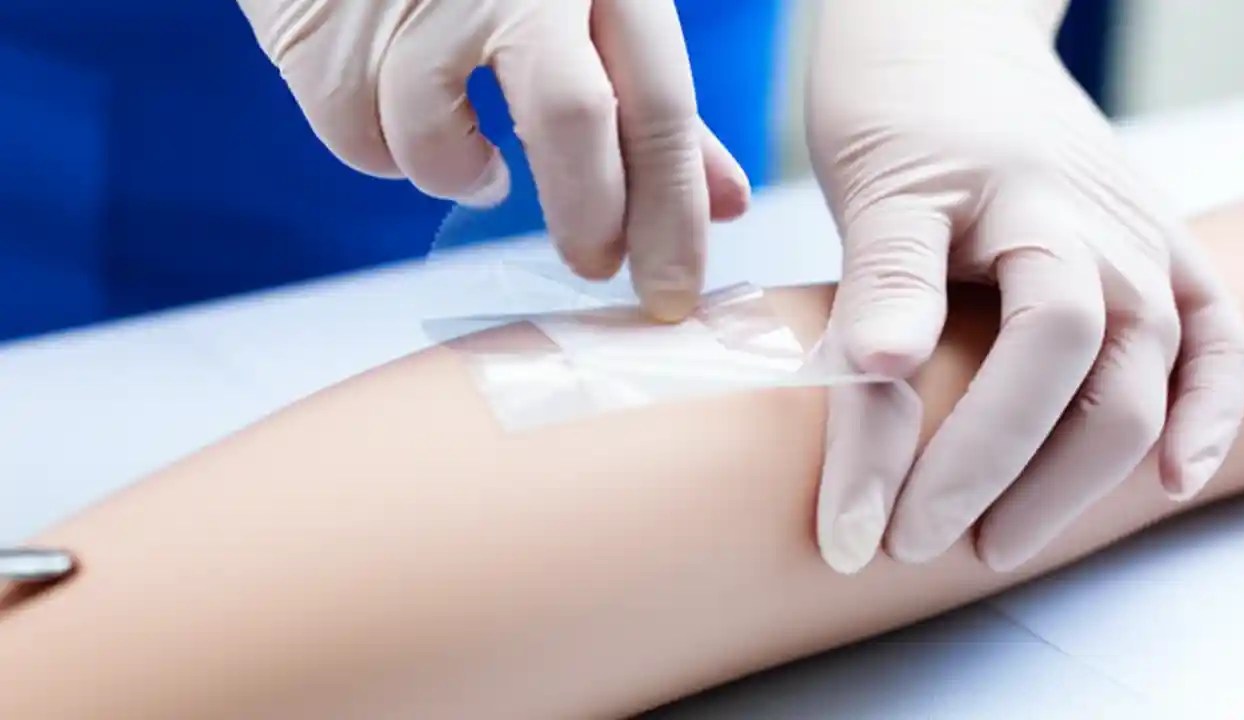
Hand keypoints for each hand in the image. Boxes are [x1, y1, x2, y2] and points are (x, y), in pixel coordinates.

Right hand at [237, 0, 749, 319]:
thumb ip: (650, 98)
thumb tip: (722, 204)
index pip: (658, 107)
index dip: (674, 216)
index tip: (673, 293)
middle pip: (571, 122)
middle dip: (590, 218)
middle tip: (593, 263)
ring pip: (439, 151)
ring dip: (461, 178)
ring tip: (475, 158)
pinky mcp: (319, 25)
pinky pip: (358, 143)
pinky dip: (382, 153)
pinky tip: (399, 110)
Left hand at [807, 0, 1243, 572]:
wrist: (946, 37)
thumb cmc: (901, 106)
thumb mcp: (878, 186)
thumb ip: (887, 279)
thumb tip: (880, 372)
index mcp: (1050, 216)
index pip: (1038, 355)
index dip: (969, 454)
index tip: (877, 525)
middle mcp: (1118, 237)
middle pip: (1107, 392)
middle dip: (1020, 488)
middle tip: (922, 547)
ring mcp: (1147, 245)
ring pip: (1156, 387)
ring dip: (1087, 478)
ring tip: (1005, 539)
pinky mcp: (1153, 254)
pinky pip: (1214, 342)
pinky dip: (1202, 413)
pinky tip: (1164, 481)